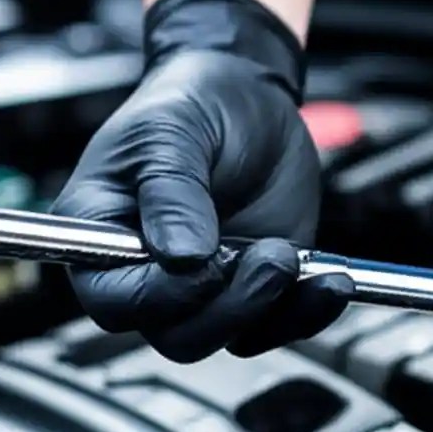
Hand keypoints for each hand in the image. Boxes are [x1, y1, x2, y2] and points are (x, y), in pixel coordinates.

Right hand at [51, 0, 349, 362]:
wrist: (247, 93)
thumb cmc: (189, 103)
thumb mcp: (170, 132)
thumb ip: (171, 192)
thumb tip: (180, 257)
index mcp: (102, 238)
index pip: (115, 301)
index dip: (159, 296)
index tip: (201, 260)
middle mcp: (148, 274)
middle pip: (176, 335)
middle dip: (228, 308)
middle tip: (267, 256)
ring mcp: (204, 285)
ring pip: (227, 338)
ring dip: (268, 307)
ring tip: (290, 254)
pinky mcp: (252, 287)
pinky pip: (276, 326)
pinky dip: (306, 312)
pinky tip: (329, 282)